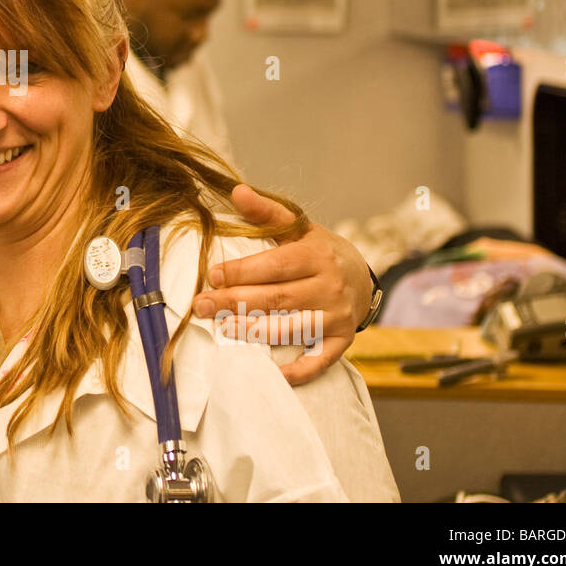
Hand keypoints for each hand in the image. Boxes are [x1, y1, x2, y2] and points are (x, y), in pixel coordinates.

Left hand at [191, 184, 372, 384]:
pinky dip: (299, 371)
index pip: (274, 266)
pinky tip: (274, 375)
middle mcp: (329, 286)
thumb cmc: (320, 251)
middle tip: (202, 305)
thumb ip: (266, 212)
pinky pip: (320, 360)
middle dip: (235, 302)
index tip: (212, 275)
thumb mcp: (299, 228)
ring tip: (223, 329)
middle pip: (277, 298)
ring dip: (255, 331)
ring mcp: (337, 317)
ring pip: (292, 328)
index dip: (242, 271)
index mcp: (316, 256)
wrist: (363, 278)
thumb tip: (236, 190)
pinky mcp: (341, 341)